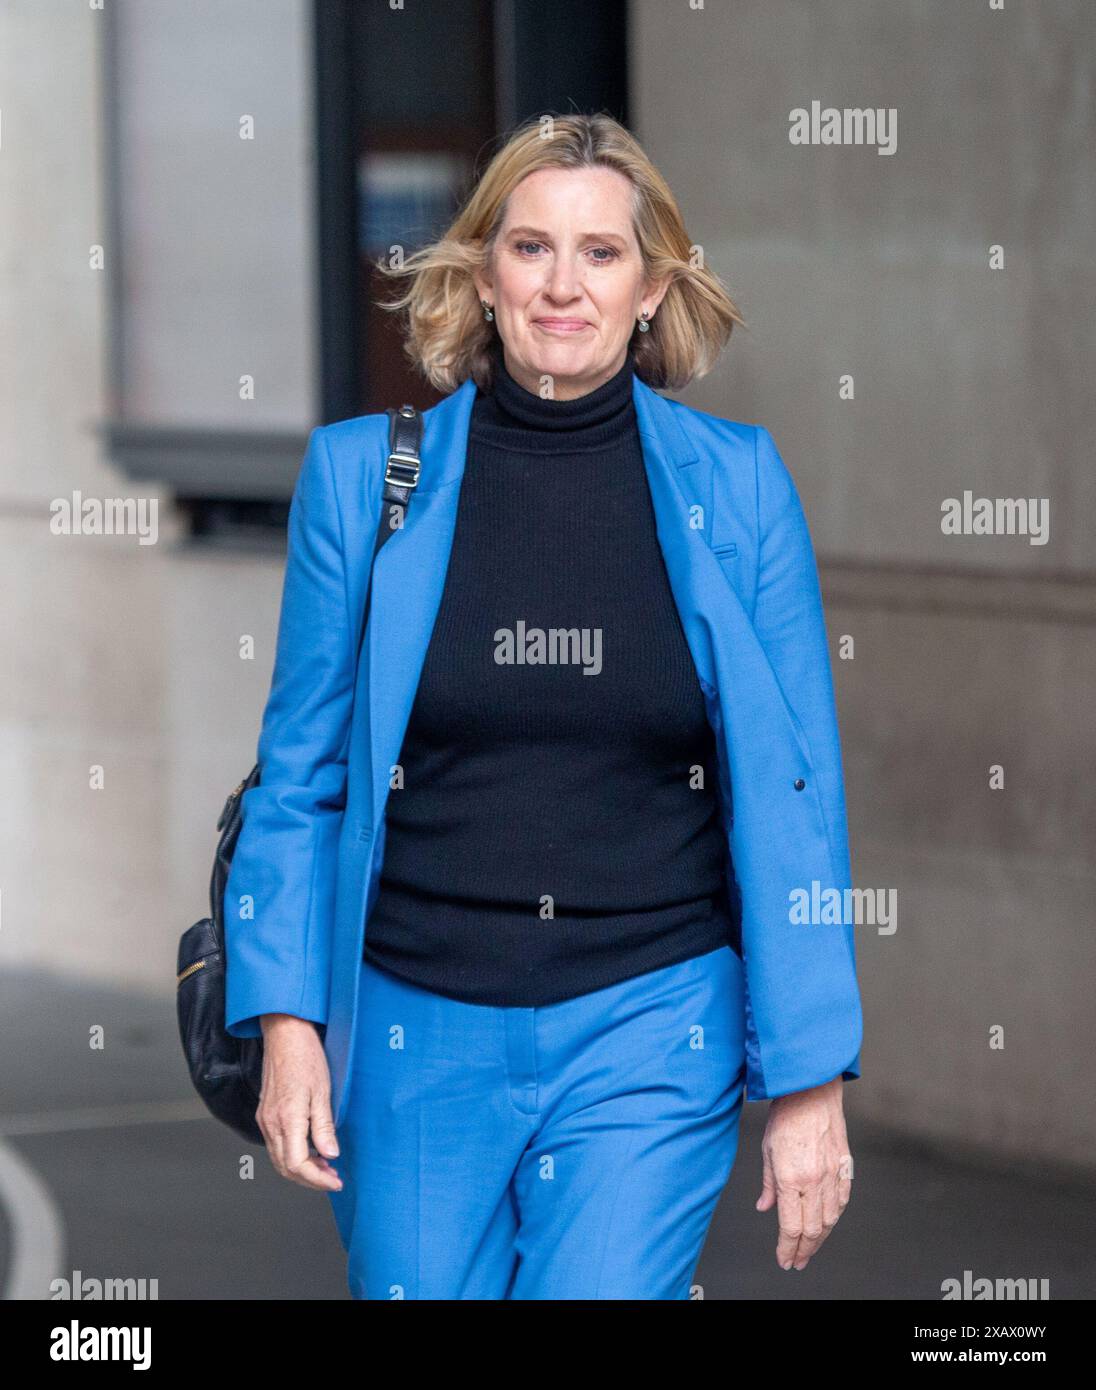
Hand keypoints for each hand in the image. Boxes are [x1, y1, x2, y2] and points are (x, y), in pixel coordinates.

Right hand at [257, 1014, 342, 1192]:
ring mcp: (265, 1119)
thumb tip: (330, 1155)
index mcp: (287, 1118)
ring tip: (326, 1167)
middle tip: (333, 1178)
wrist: (285, 1035)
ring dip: (302, 1169)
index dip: (317, 1179)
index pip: (297, 1165)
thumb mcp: (323, 1092)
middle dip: (310, 1179)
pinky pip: (276, 1146)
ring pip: (279, 1159)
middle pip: (286, 1168)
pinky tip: (311, 1150)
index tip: (335, 1181)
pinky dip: (293, 1156)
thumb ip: (324, 1127)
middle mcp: (271, 1123)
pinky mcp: (265, 1114)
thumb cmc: (305, 1057)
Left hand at [756, 1077, 851, 1270]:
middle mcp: (814, 1180)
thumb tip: (764, 1207)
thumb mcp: (767, 1150)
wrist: (812, 1091)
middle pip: (812, 1229)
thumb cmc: (786, 1116)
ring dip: (820, 1239)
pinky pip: (842, 1200)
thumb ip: (768, 1183)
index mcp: (791, 1178)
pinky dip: (834, 1217)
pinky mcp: (845, 1166)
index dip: (787, 1248)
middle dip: (803, 1251)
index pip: (790, 1226)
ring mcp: (832, 1174)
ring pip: (830, 1219)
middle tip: (797, 1262)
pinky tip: (827, 1223)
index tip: (783, 1259)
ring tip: (810, 1248)